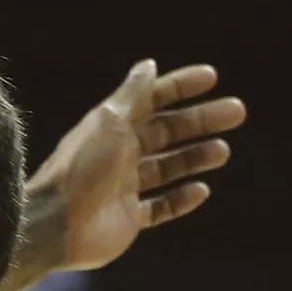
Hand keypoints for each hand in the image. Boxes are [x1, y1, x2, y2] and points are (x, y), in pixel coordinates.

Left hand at [29, 61, 245, 275]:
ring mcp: (124, 188)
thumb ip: (132, 96)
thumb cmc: (80, 169)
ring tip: (223, 151)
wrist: (54, 225)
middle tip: (237, 112)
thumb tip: (150, 65)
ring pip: (168, 168)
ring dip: (196, 157)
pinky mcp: (128, 219)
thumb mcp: (108, 123)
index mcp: (113, 127)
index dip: (181, 87)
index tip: (212, 78)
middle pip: (168, 132)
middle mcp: (119, 154)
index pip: (153, 100)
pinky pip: (160, 207)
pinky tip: (202, 190)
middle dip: (201, 121)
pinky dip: (180, 199)